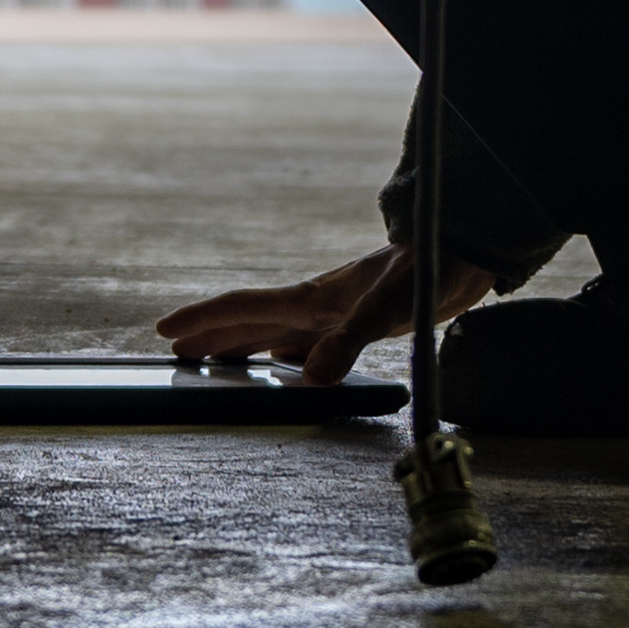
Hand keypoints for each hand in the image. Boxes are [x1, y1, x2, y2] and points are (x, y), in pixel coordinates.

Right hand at [155, 243, 500, 383]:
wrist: (463, 250)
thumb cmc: (426, 270)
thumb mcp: (387, 306)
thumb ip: (349, 340)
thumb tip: (311, 378)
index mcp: (311, 298)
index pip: (243, 307)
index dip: (203, 319)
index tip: (164, 330)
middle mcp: (316, 305)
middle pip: (250, 323)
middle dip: (211, 338)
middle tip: (176, 354)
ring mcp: (337, 313)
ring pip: (275, 334)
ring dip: (244, 348)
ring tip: (217, 365)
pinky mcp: (361, 322)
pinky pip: (310, 344)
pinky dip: (288, 358)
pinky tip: (291, 368)